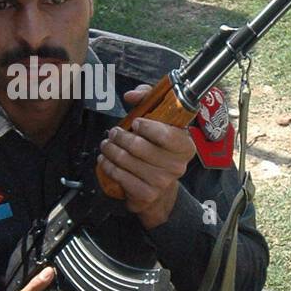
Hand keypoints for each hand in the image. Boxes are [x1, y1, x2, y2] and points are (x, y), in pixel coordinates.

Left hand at [98, 85, 195, 230]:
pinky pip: (120, 176)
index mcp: (185, 146)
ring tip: (107, 144)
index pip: (166, 135)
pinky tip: (106, 159)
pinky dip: (108, 166)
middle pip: (139, 147)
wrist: (160, 188)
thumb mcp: (159, 121)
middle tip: (113, 133)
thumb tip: (131, 96)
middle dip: (120, 136)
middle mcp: (177, 165)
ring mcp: (162, 182)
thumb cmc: (158, 148)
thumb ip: (148, 99)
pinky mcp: (146, 194)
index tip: (135, 122)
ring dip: (110, 150)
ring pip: (126, 160)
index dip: (147, 127)